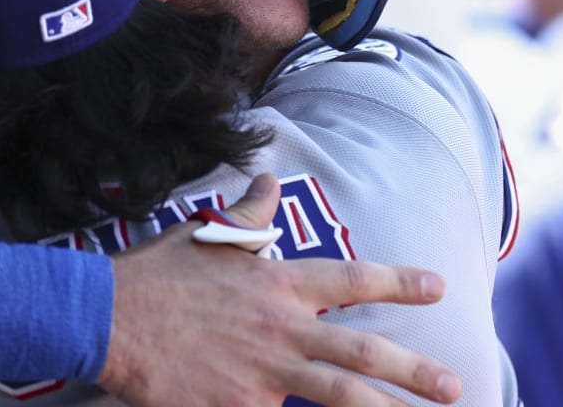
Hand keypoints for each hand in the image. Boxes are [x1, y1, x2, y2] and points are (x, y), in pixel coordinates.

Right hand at [99, 173, 460, 405]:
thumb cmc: (157, 275)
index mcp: (278, 282)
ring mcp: (263, 373)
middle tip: (455, 386)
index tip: (438, 287)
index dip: (399, 282)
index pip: (352, 279)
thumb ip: (250, 214)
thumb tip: (269, 177)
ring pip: (338, 398)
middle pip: (361, 353)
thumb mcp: (209, 235)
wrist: (107, 319)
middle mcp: (281, 328)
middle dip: (414, 372)